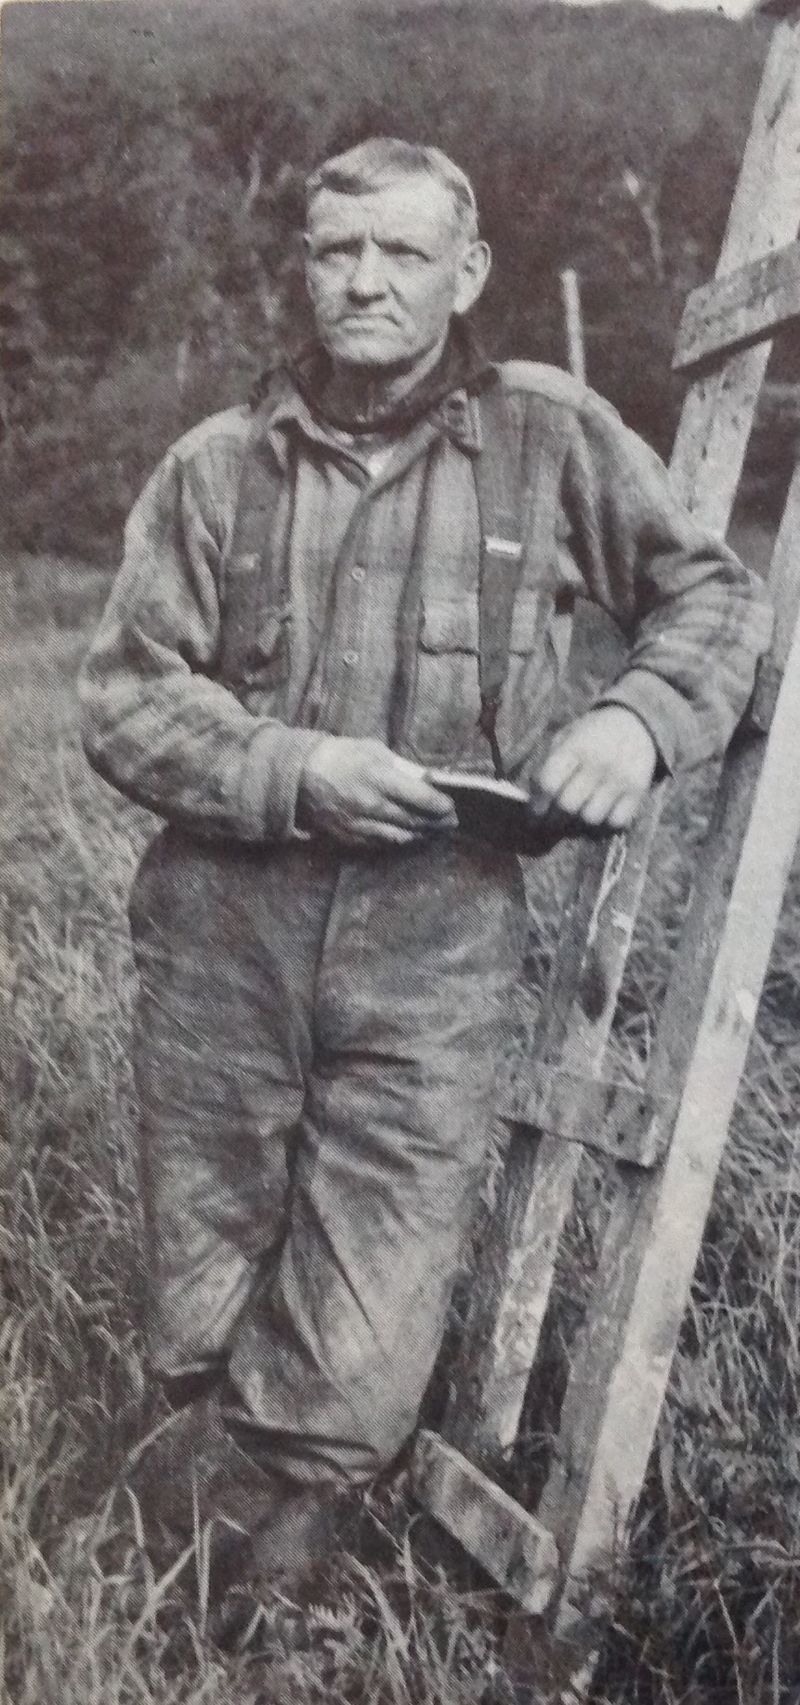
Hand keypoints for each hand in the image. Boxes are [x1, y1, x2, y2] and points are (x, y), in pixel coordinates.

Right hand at [298, 736, 457, 847]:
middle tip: (450, 821)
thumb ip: (404, 767)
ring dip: (421, 834)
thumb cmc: (341, 757)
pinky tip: (409, 834)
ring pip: (401, 836)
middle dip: (436, 822)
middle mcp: (372, 804)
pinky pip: (382, 843)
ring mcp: (361, 824)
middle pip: (415, 820)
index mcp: (379, 778)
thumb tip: (429, 778)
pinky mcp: (351, 837)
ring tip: (433, 829)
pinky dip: (399, 839)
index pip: (422, 798)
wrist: (300, 777)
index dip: (441, 805)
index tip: (450, 806)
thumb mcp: (374, 750)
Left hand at [535, 706, 657, 830]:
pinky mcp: (638, 790)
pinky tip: (601, 813)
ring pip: (591, 818)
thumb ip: (549, 764)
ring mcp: (619, 778)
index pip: (548, 784)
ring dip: (581, 821)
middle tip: (552, 821)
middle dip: (555, 818)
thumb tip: (534, 799)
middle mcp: (597, 763)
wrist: (635, 723)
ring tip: (577, 814)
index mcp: (574, 747)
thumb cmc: (590, 735)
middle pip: (568, 806)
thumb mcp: (566, 737)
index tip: (535, 813)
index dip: (538, 804)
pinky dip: (606, 822)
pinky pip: (617, 821)